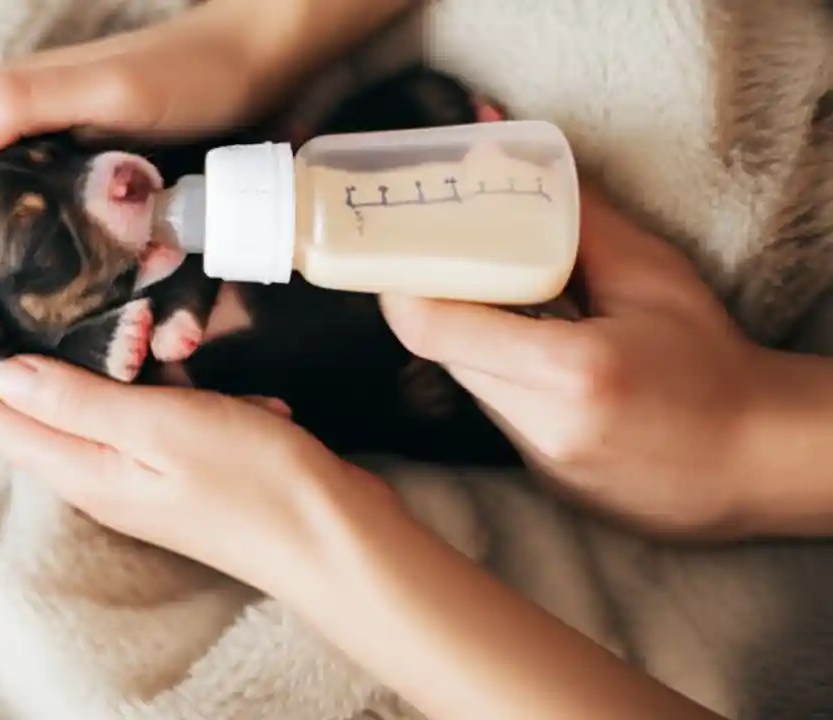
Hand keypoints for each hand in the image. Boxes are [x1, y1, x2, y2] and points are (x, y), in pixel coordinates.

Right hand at [0, 0, 414, 324]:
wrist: (263, 67)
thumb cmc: (190, 73)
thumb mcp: (109, 88)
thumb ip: (20, 103)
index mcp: (4, 107)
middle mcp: (15, 131)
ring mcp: (49, 156)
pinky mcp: (84, 179)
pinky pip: (32, 219)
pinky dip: (18, 259)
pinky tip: (30, 299)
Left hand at [0, 314, 387, 596]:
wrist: (338, 539)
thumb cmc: (256, 484)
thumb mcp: (161, 428)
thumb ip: (79, 401)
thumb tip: (2, 371)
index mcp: (81, 470)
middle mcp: (98, 475)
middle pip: (25, 411)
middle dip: (4, 351)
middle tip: (5, 282)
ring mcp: (138, 472)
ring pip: (84, 403)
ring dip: (78, 356)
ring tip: (80, 294)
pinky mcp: (177, 462)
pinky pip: (138, 408)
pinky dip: (142, 373)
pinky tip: (174, 342)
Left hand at [381, 186, 762, 536]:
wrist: (758, 457)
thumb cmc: (710, 358)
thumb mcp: (647, 271)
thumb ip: (567, 208)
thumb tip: (493, 135)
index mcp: (569, 372)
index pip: (433, 327)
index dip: (401, 284)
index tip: (403, 249)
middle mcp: (543, 426)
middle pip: (440, 350)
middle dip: (437, 300)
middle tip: (448, 256)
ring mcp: (538, 462)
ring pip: (464, 382)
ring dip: (471, 336)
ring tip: (508, 300)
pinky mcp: (539, 479)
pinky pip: (494, 411)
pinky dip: (501, 373)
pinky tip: (541, 354)